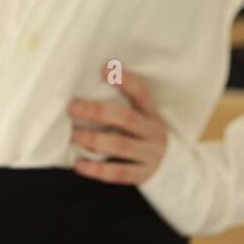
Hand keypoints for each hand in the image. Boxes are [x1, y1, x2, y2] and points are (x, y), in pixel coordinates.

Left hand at [69, 65, 167, 183]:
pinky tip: (78, 164)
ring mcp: (150, 154)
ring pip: (120, 145)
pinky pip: (118, 172)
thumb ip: (120, 109)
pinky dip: (96, 169)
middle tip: (73, 108)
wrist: (172, 168)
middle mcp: (153, 132)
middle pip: (126, 118)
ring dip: (93, 139)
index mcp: (152, 113)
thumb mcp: (142, 119)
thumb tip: (83, 96)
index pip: (141, 92)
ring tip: (72, 135)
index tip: (104, 68)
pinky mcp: (142, 174)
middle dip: (97, 112)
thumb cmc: (144, 136)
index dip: (125, 80)